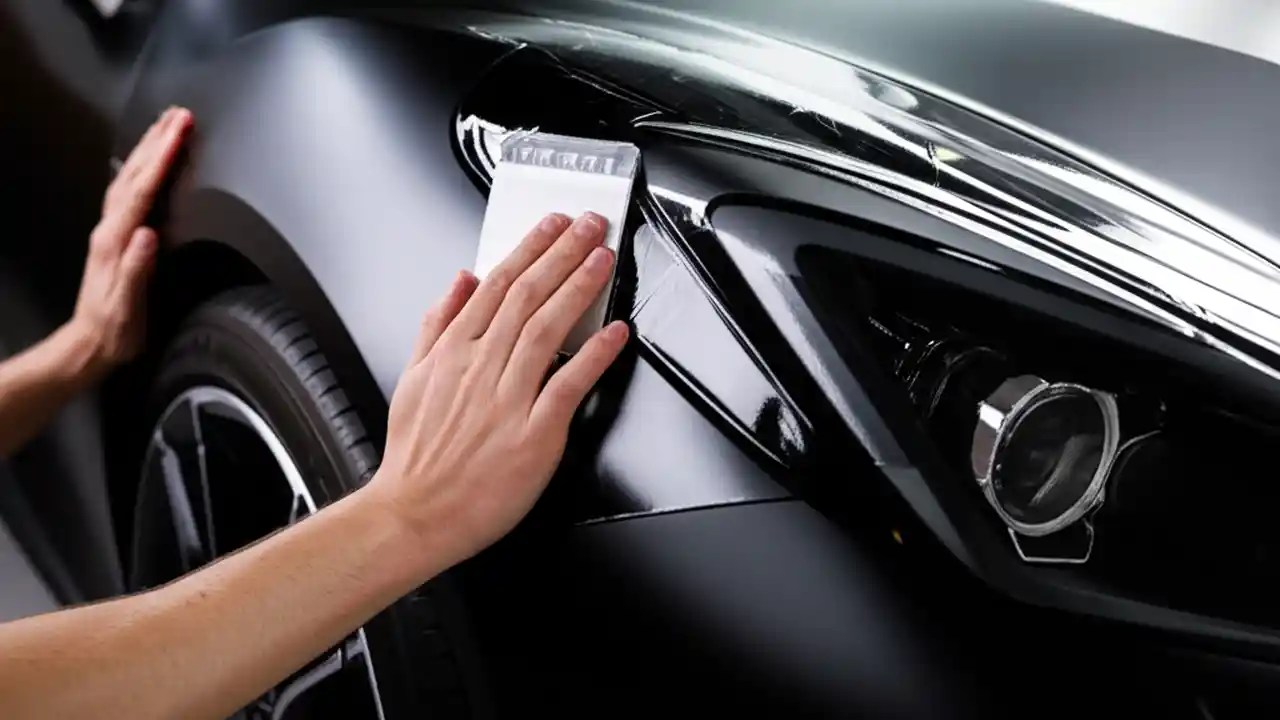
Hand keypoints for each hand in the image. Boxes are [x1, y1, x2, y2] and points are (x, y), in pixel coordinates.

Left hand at [70, 106, 192, 374]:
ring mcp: (109, 231)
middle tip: (179, 114)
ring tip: (166, 126)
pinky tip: (148, 163)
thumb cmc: (114, 330)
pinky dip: (141, 168)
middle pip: (134, 174)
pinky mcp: (115, 237)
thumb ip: (136, 269)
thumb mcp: (127, 306)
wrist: (89, 345)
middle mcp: (109, 230)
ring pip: (128, 177)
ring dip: (148, 149)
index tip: (180, 130)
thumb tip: (148, 234)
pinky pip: (128, 191)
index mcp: (115, 241)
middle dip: (157, 141)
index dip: (163, 157)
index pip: (143, 190)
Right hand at [369, 212, 628, 573]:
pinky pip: (568, 386)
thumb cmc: (417, 457)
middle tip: (590, 225)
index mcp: (453, 352)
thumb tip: (460, 281)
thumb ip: (437, 324)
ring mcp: (508, 400)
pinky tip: (613, 333)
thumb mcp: (412, 377)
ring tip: (602, 259)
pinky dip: (593, 356)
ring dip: (578, 289)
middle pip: (527, 296)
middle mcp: (481, 368)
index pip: (498, 284)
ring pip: (547, 329)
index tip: (553, 225)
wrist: (414, 515)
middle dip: (563, 253)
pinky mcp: (533, 434)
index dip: (531, 248)